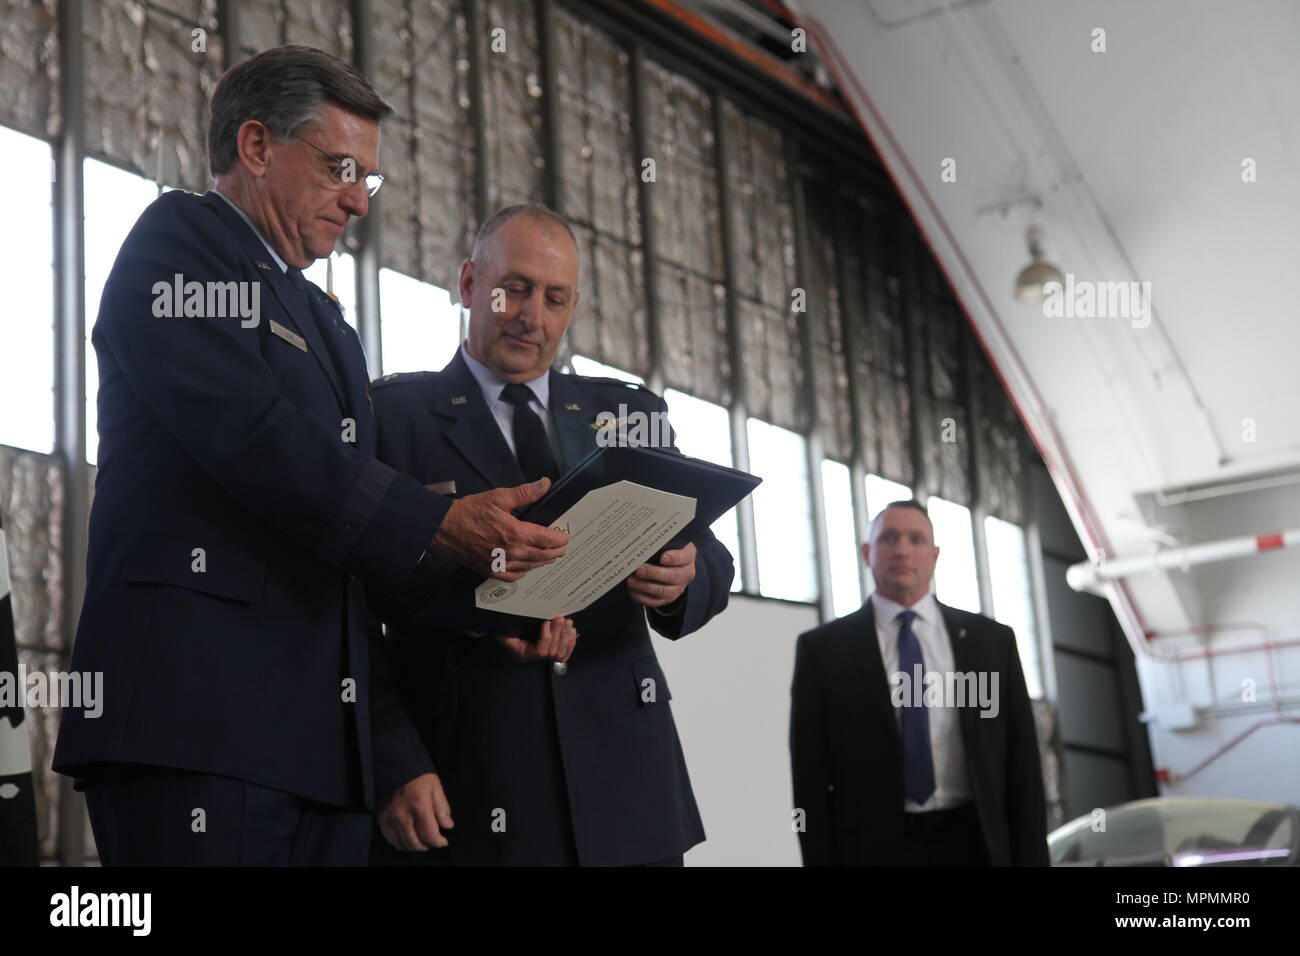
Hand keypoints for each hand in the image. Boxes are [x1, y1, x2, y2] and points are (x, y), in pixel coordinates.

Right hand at [378, 773, 453, 850]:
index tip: (443, 841)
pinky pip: (391, 839)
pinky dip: (401, 842)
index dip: (439, 842)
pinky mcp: (381, 819)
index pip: (429, 835)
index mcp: (418, 806)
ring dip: (414, 846)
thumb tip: (447, 825)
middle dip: (428, 845)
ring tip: (422, 839)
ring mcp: (389, 819)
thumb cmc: (417, 774)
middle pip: (416, 844)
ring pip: (403, 844)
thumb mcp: (435, 785)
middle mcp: (402, 816)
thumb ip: (442, 807)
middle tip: (433, 840)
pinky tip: (409, 836)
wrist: (394, 765)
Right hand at [432, 478, 568, 579]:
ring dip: (542, 562)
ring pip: (529, 567)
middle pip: (540, 555)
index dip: (559, 539)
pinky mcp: (489, 570)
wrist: (445, 527)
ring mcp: (499, 563)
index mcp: (514, 532)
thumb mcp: (500, 497)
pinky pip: (512, 576)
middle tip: (563, 549)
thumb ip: (525, 493)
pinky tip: (527, 568)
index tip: (565, 538)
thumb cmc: (470, 511)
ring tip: (550, 558)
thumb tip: (545, 484)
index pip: (546, 539)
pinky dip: (523, 573)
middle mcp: (510, 551)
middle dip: (554, 552)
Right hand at [497, 616, 578, 662]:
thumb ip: (507, 627)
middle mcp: (533, 657)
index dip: (546, 638)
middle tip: (560, 618)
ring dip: (565, 636)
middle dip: (558, 634)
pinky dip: (570, 643)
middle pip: (551, 652)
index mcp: (522, 652)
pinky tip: (572, 631)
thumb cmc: (505, 625)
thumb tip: (510, 620)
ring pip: (559, 653)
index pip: (539, 652)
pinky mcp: (551, 649)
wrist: (506, 624)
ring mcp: (543, 654)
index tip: (546, 623)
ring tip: (567, 622)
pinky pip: (564, 653)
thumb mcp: (504, 626)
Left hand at [626, 542, 695, 608]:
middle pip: (672, 576)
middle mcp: (685, 574)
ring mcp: (678, 588)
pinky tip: (633, 590)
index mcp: (688, 557)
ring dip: (645, 587)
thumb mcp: (672, 542)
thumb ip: (663, 540)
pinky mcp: (668, 598)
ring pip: (663, 591)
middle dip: (653, 573)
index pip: (684, 558)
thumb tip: (644, 533)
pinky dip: (642, 597)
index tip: (662, 557)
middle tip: (639, 570)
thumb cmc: (671, 551)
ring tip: (631, 580)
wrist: (679, 566)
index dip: (674, 558)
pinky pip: (656, 601)